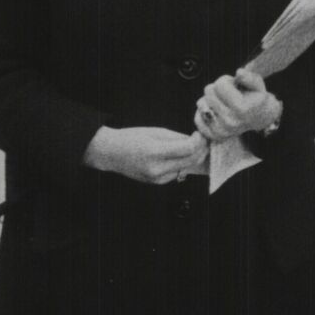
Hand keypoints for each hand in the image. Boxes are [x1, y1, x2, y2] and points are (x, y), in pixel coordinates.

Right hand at [84, 126, 203, 185]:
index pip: (187, 149)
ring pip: (186, 168)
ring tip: (192, 144)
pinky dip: (182, 163)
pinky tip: (177, 155)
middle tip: (203, 139)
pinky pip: (177, 173)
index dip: (198, 140)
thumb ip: (176, 137)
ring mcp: (157, 179)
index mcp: (154, 152)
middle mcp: (156, 169)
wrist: (111, 154)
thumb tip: (196, 140)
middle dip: (201, 149)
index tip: (200, 133)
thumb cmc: (131, 138)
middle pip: (190, 161)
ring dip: (193, 157)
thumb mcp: (154, 131)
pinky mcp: (157, 183)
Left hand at [195, 69, 281, 141]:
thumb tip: (239, 73)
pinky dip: (202, 112)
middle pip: (209, 92)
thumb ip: (250, 77)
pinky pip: (198, 119)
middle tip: (227, 93)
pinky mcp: (214, 135)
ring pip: (201, 104)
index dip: (226, 80)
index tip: (234, 85)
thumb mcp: (258, 85)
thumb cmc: (256, 98)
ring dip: (209, 99)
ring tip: (222, 101)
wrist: (259, 117)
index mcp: (241, 109)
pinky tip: (214, 110)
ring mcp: (221, 130)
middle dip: (217, 88)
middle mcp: (230, 121)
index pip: (220, 84)